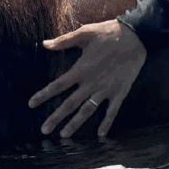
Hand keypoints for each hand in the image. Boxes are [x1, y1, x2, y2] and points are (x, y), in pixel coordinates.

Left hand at [28, 19, 146, 137]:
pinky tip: (101, 134)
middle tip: (44, 130)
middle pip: (70, 103)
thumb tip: (44, 44)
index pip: (59, 85)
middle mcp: (92, 82)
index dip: (44, 95)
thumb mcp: (85, 33)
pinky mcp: (120, 91)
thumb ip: (64, 40)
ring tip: (64, 136)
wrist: (136, 36)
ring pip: (88, 110)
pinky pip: (112, 111)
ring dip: (75, 124)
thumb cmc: (109, 32)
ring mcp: (106, 89)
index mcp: (82, 68)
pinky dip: (107, 123)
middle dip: (56, 117)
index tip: (31, 104)